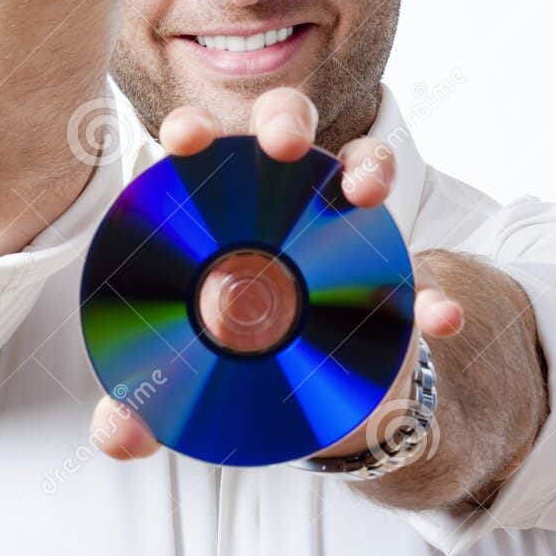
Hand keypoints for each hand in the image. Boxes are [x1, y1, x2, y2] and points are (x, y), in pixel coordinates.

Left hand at [89, 87, 463, 460]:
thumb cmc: (233, 361)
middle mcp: (284, 197)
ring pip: (365, 164)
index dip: (192, 132)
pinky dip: (434, 293)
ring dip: (370, 166)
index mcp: (218, 206)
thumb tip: (117, 432)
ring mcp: (346, 226)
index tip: (184, 140)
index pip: (200, 150)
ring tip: (366, 192)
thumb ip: (145, 404)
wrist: (315, 404)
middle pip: (285, 128)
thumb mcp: (184, 386)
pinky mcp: (397, 275)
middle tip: (282, 146)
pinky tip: (438, 316)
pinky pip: (424, 277)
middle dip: (284, 122)